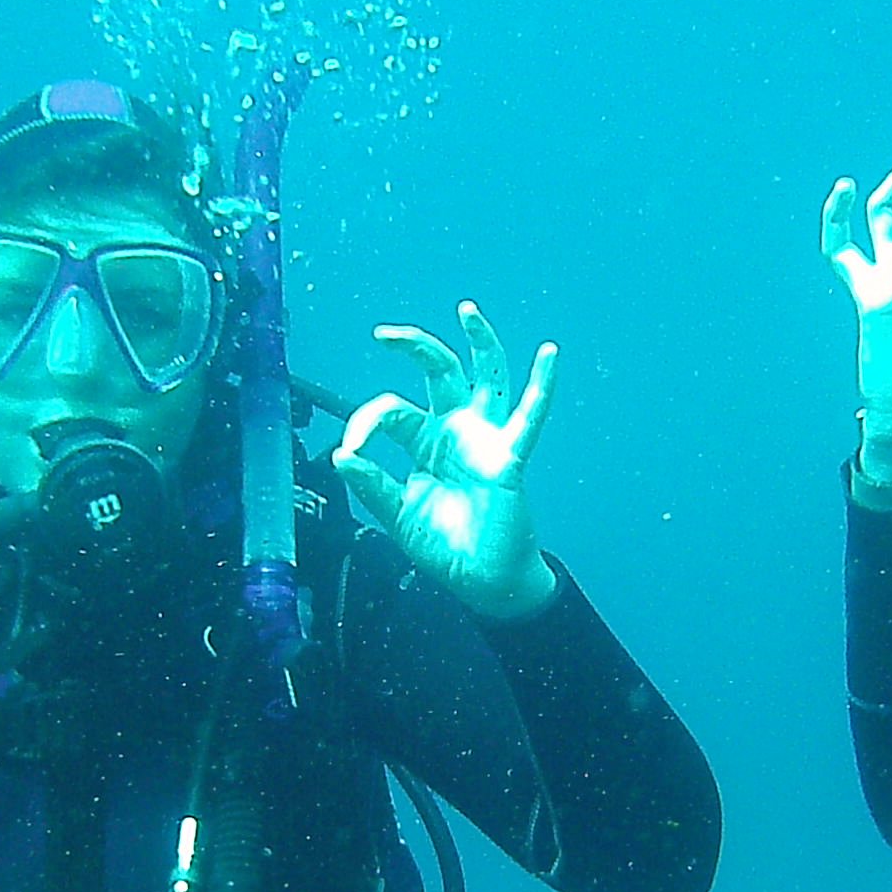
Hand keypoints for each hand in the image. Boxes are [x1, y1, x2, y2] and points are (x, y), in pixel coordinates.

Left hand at [335, 303, 560, 620]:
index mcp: (425, 441)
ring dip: (480, 342)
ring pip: (486, 377)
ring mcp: (484, 438)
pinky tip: (550, 355)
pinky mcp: (508, 456)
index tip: (351, 451)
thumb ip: (372, 485)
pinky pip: (530, 418)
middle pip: (438, 372)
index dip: (365, 422)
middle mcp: (455, 430)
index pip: (391, 410)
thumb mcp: (397, 514)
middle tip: (383, 334)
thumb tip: (342, 454)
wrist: (481, 580)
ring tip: (467, 311)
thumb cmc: (444, 546)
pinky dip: (542, 386)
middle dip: (413, 345)